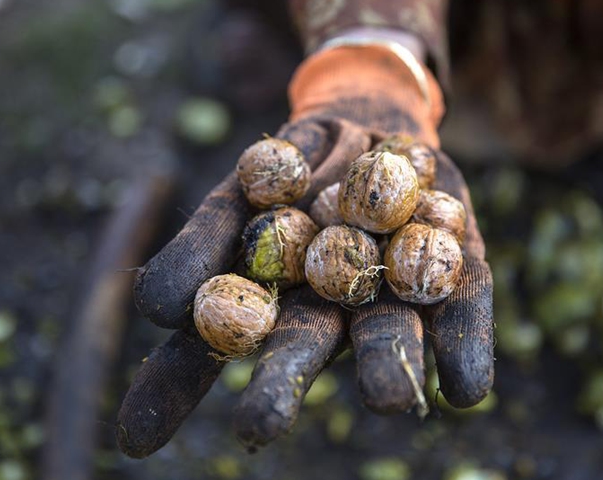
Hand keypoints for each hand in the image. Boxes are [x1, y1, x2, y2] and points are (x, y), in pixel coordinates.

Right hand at [116, 44, 493, 457]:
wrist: (376, 124)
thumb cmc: (299, 164)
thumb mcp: (247, 184)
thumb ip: (209, 239)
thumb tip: (153, 307)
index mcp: (268, 297)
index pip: (209, 347)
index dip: (172, 390)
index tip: (134, 442)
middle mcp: (329, 308)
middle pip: (303, 349)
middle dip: (283, 383)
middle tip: (258, 423)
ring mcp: (393, 292)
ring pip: (386, 334)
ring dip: (386, 367)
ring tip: (389, 400)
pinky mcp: (456, 272)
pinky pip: (463, 307)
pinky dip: (466, 345)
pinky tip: (468, 390)